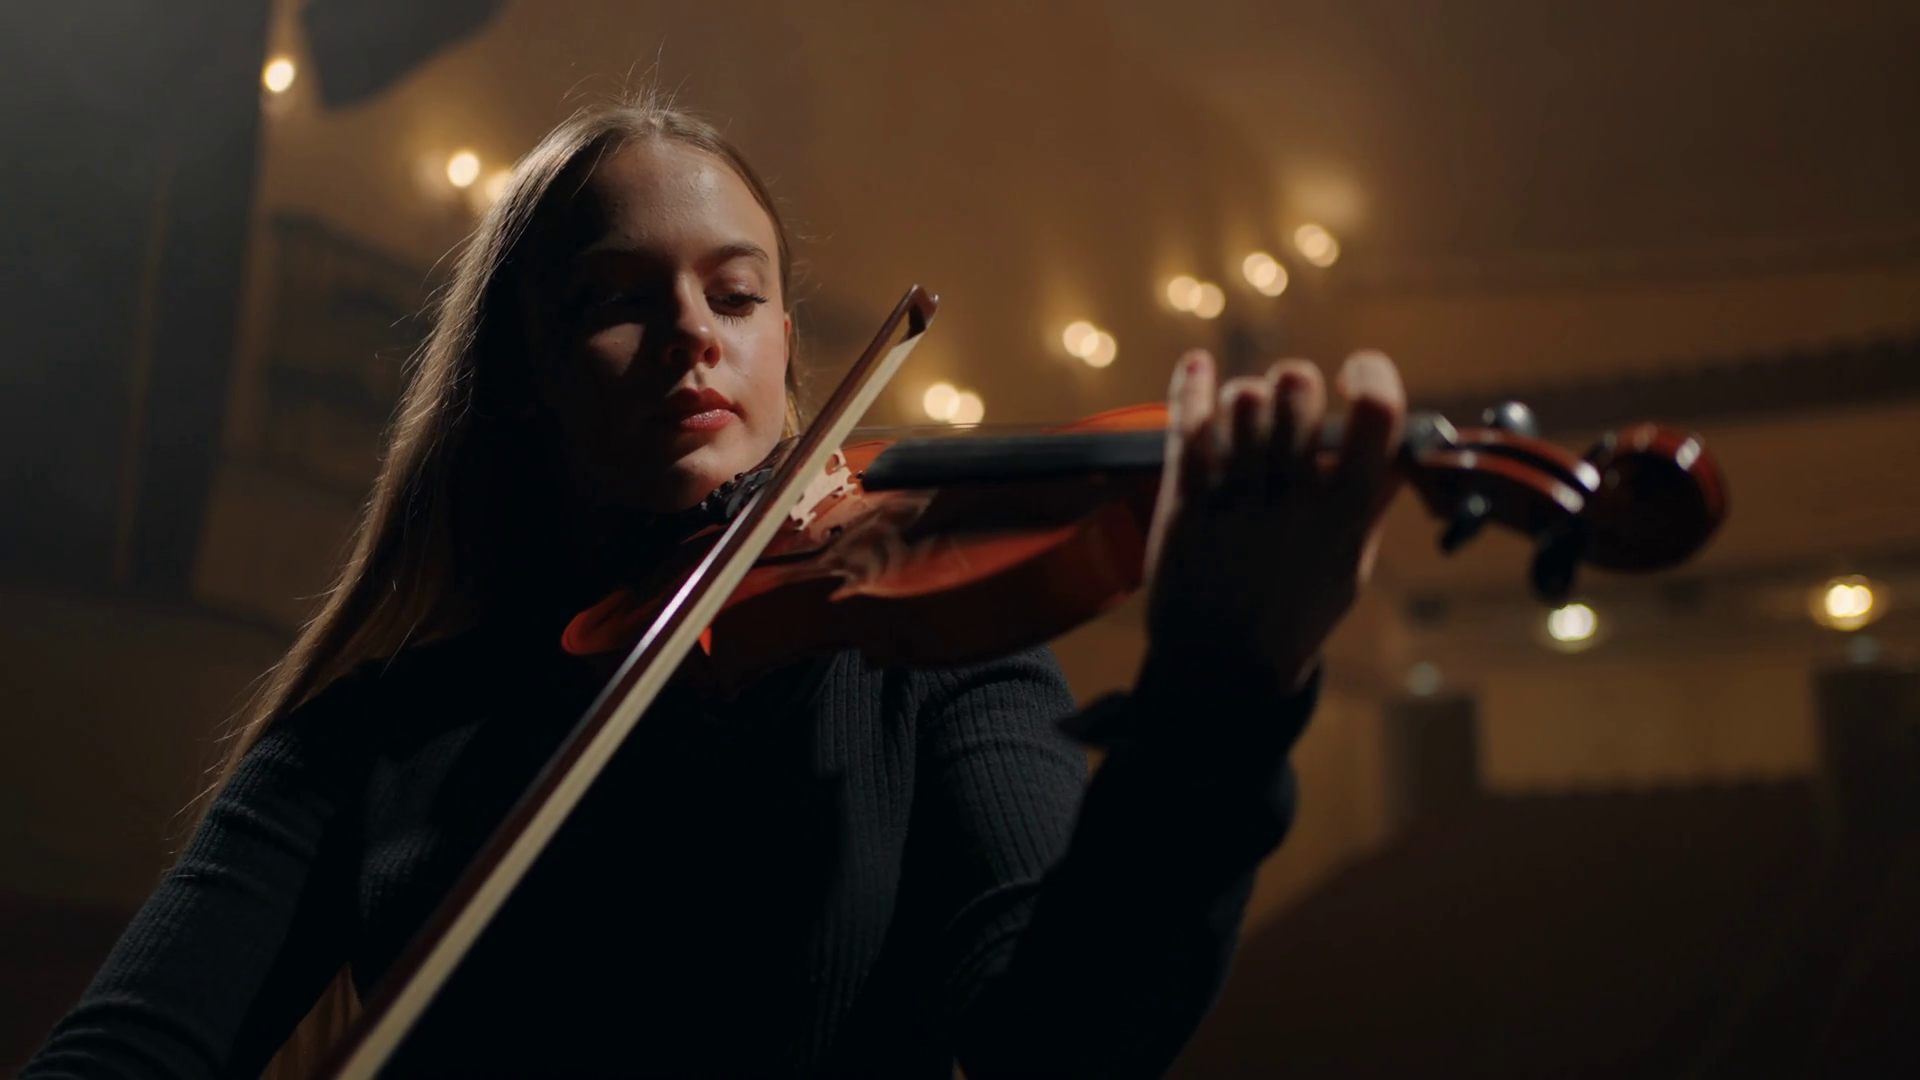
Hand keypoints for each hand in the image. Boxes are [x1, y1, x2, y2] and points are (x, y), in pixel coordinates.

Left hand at [1138, 349, 1405, 704]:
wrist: (1221, 670)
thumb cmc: (1292, 617)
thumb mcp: (1348, 569)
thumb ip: (1368, 508)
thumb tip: (1398, 454)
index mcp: (1345, 513)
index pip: (1376, 412)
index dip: (1373, 374)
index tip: (1360, 372)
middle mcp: (1292, 498)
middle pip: (1297, 388)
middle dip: (1296, 382)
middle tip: (1291, 402)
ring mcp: (1236, 498)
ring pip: (1241, 399)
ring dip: (1246, 395)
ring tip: (1246, 414)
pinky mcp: (1185, 502)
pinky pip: (1187, 426)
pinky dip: (1190, 384)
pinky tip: (1197, 365)